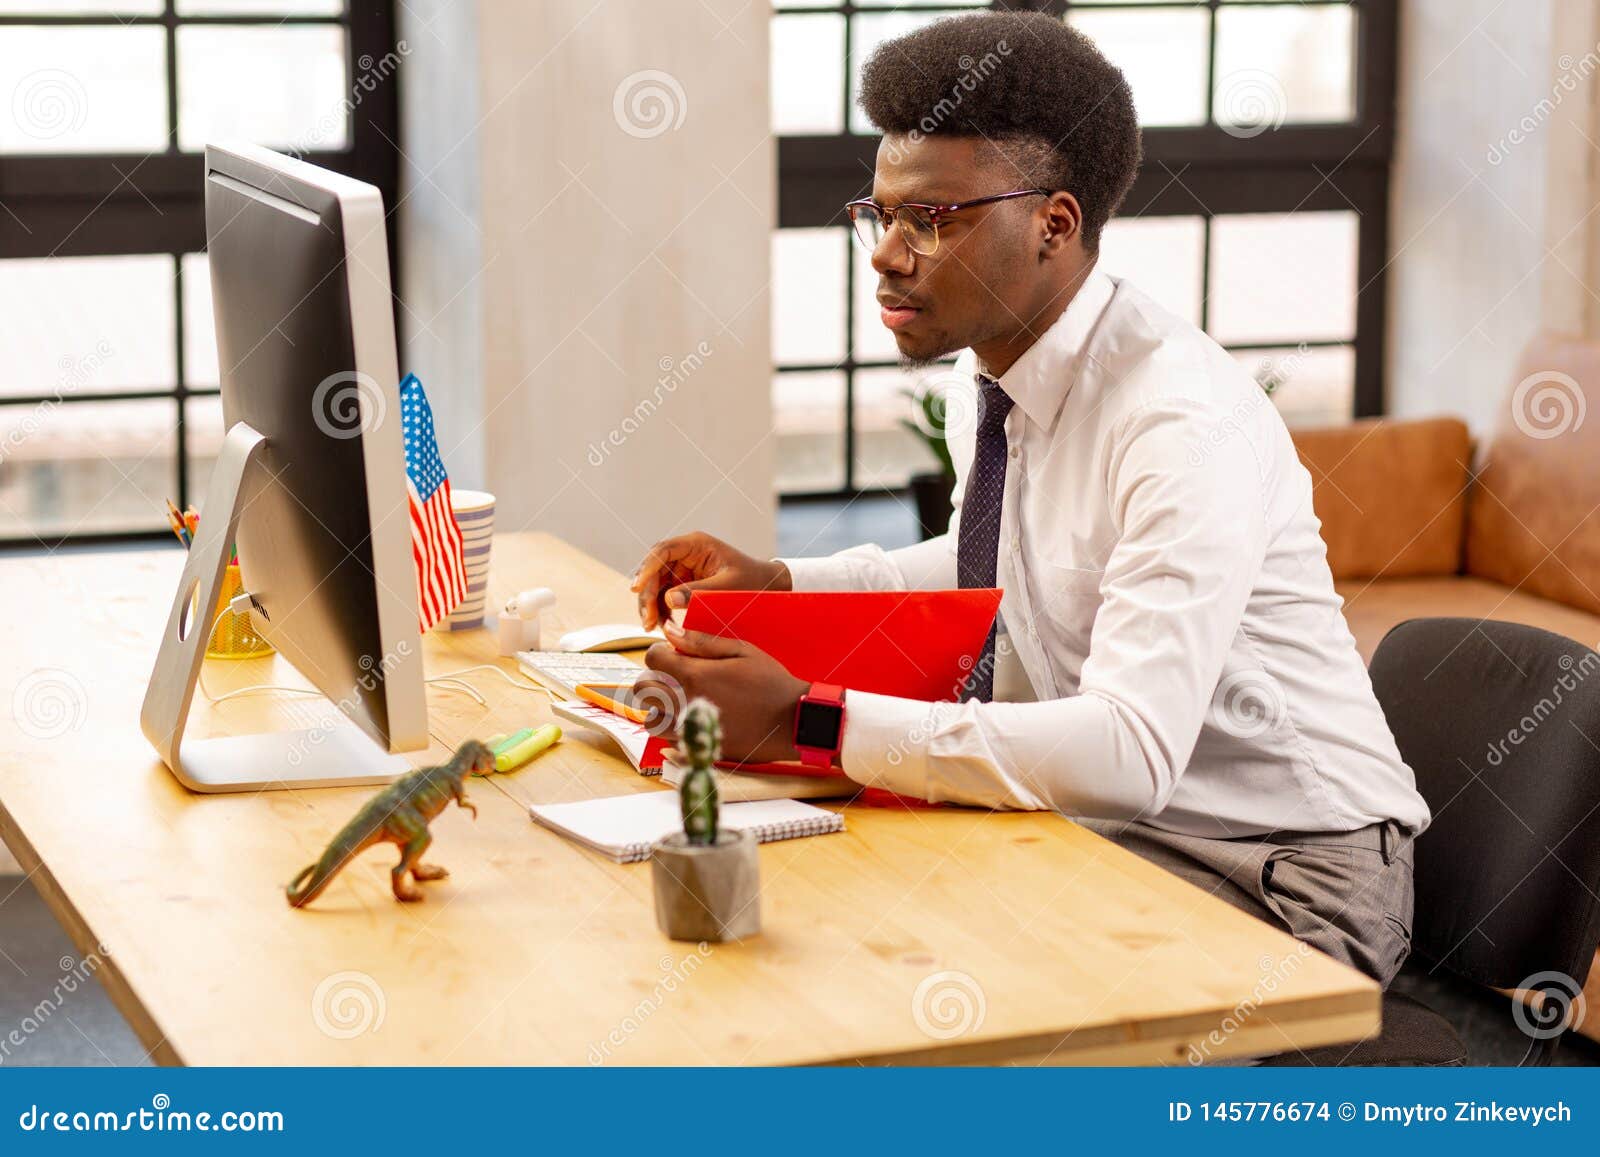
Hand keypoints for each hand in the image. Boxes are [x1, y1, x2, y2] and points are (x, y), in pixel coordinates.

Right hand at [629, 531, 790, 629]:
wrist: (766, 586)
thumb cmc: (752, 581)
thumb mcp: (727, 587)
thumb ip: (698, 592)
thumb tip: (668, 599)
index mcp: (696, 544)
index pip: (663, 551)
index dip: (646, 568)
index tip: (637, 588)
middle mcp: (685, 553)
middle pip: (654, 570)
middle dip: (646, 594)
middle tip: (648, 620)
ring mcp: (682, 568)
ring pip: (655, 584)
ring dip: (650, 605)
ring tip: (651, 626)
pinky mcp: (683, 583)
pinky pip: (663, 595)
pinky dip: (660, 610)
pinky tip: (661, 625)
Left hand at [641, 620, 808, 764]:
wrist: (793, 721)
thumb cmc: (771, 682)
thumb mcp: (741, 651)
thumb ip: (701, 641)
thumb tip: (668, 629)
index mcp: (694, 675)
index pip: (652, 658)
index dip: (660, 652)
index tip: (674, 654)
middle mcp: (685, 703)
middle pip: (642, 689)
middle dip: (653, 678)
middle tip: (673, 676)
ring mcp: (691, 729)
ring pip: (651, 719)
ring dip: (659, 707)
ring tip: (680, 700)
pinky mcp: (699, 748)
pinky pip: (668, 741)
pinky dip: (672, 730)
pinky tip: (691, 719)